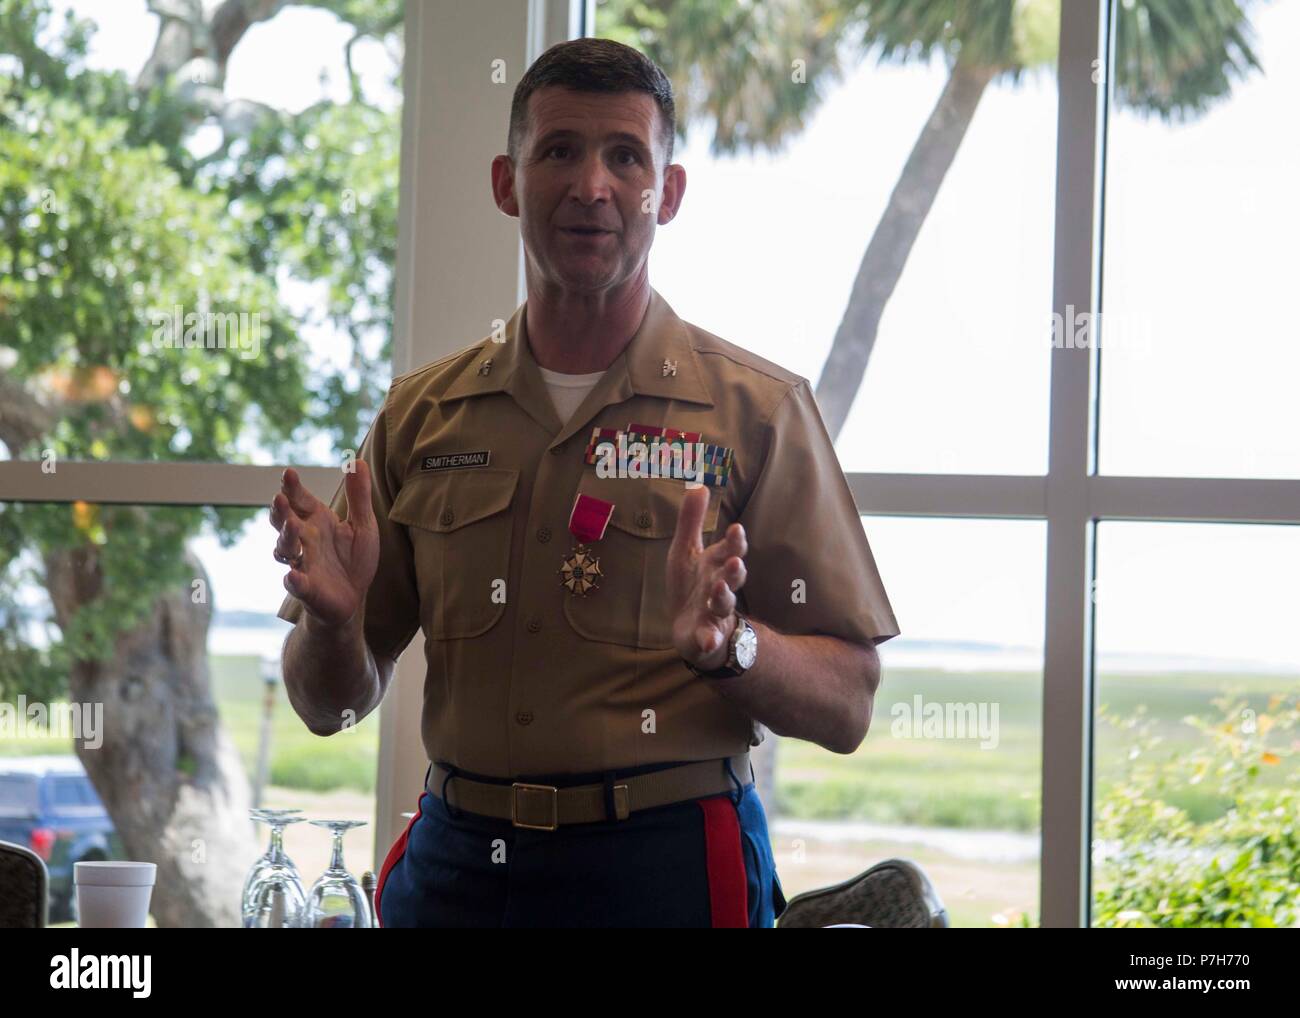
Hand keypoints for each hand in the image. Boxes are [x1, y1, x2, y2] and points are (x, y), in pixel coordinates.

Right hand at [270, 464, 379, 626]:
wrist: (354, 597)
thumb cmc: (353, 558)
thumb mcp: (362, 524)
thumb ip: (359, 495)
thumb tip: (359, 460)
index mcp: (316, 521)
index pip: (299, 499)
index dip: (292, 487)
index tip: (288, 473)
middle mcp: (304, 539)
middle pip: (284, 521)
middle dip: (280, 510)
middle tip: (280, 498)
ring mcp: (302, 563)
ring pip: (285, 549)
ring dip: (285, 538)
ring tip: (292, 526)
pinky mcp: (307, 588)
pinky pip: (296, 584)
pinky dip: (293, 581)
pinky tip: (293, 576)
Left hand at [667, 485, 746, 670]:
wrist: (689, 626)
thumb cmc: (691, 584)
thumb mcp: (685, 551)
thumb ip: (691, 521)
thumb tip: (699, 484)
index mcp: (716, 565)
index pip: (730, 550)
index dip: (735, 541)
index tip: (736, 529)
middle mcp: (720, 587)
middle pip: (732, 577)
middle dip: (735, 570)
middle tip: (734, 562)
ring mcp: (715, 612)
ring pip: (724, 605)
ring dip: (723, 598)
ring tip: (719, 590)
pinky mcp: (706, 635)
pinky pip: (710, 638)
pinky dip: (710, 640)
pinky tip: (709, 641)